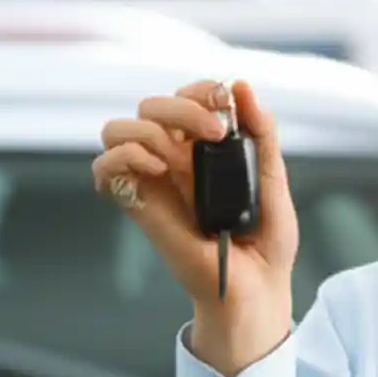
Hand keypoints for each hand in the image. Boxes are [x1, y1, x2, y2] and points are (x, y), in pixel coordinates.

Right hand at [92, 79, 298, 376]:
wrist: (256, 290)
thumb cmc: (266, 243)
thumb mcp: (273, 180)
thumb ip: (263, 135)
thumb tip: (242, 86)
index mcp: (206, 149)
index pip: (187, 97)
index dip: (200, 89)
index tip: (225, 103)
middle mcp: (175, 160)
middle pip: (150, 105)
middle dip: (180, 106)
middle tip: (213, 134)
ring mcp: (153, 181)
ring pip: (118, 128)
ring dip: (148, 131)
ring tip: (178, 160)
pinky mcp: (138, 206)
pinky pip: (104, 169)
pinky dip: (124, 157)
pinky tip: (157, 170)